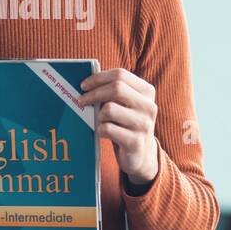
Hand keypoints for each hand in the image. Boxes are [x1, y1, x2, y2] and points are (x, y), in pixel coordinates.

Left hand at [77, 67, 159, 184]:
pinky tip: (102, 132)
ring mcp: (144, 124)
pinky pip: (108, 129)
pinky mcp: (135, 142)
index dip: (99, 78)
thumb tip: (87, 82)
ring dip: (98, 115)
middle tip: (81, 100)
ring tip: (98, 120)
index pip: (120, 74)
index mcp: (147, 91)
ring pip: (109, 109)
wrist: (142, 155)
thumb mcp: (126, 105)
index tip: (84, 85)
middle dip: (94, 93)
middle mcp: (149, 106)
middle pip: (116, 88)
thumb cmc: (126, 124)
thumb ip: (113, 91)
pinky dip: (99, 129)